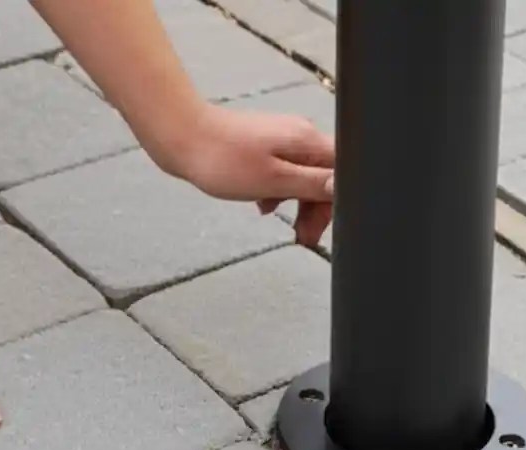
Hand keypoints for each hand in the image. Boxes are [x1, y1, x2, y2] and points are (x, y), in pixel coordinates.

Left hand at [169, 104, 334, 246]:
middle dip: (317, 208)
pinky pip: (281, 172)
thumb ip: (312, 184)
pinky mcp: (260, 146)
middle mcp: (298, 136)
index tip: (321, 226)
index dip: (338, 201)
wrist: (180, 137)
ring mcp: (279, 139)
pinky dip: (278, 191)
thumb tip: (346, 187)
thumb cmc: (222, 160)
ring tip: (286, 227)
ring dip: (297, 203)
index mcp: (306, 141)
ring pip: (302, 175)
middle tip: (303, 238)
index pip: (343, 171)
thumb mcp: (273, 180)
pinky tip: (263, 205)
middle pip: (324, 175)